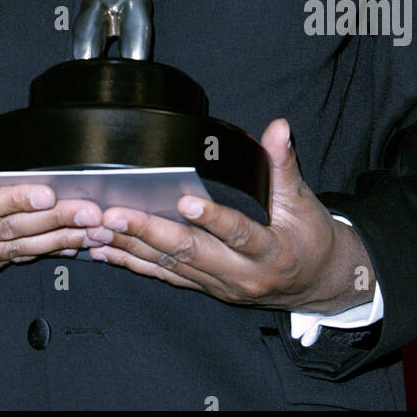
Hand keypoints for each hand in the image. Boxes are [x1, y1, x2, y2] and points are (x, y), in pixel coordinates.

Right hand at [0, 111, 111, 282]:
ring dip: (52, 242)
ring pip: (7, 252)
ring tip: (88, 232)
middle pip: (1, 232)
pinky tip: (65, 243)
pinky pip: (2, 262)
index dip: (14, 201)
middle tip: (88, 214)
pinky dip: (36, 252)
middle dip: (50, 223)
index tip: (48, 194)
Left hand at [88, 118, 375, 313]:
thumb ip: (284, 165)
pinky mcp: (203, 287)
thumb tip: (278, 129)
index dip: (213, 218)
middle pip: (191, 254)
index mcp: (269, 251)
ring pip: (170, 266)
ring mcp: (219, 285)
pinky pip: (163, 276)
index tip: (185, 201)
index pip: (239, 233)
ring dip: (132, 246)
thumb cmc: (309, 239)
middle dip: (150, 233)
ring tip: (101, 227)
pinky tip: (105, 250)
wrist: (316, 283)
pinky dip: (133, 262)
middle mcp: (241, 274)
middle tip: (116, 213)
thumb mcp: (303, 201)